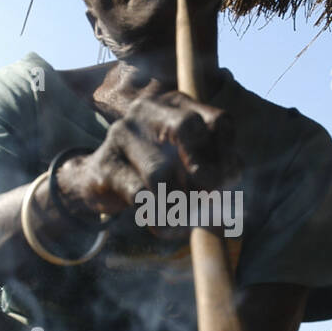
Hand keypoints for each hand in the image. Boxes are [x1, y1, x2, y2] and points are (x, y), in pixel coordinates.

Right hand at [48, 89, 238, 234]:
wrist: (101, 180)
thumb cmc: (157, 168)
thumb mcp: (191, 163)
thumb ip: (218, 167)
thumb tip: (230, 180)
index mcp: (177, 104)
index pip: (219, 121)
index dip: (229, 156)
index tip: (230, 184)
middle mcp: (147, 110)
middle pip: (186, 127)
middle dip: (205, 171)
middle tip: (208, 198)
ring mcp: (122, 134)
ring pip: (159, 172)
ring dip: (180, 205)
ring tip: (186, 221)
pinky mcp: (105, 165)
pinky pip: (139, 196)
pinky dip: (159, 217)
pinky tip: (165, 226)